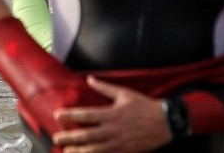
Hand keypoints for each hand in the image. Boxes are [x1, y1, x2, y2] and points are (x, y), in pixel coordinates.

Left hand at [52, 77, 173, 152]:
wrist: (166, 123)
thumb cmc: (145, 107)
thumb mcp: (125, 94)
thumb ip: (105, 88)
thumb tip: (90, 79)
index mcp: (112, 114)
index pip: (85, 115)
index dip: (69, 116)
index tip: (57, 116)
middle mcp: (113, 130)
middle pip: (86, 135)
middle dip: (69, 138)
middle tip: (57, 138)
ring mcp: (119, 143)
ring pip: (94, 149)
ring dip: (79, 151)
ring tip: (67, 151)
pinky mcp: (124, 151)